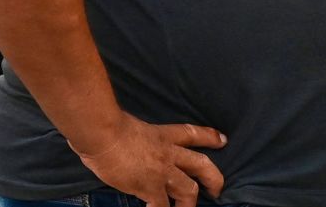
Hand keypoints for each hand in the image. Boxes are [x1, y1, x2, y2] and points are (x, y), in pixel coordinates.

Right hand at [70, 113, 226, 206]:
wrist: (103, 133)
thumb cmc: (107, 126)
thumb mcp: (131, 127)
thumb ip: (137, 139)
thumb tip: (126, 144)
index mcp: (163, 135)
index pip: (192, 134)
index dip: (210, 137)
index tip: (222, 140)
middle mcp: (169, 153)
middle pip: (201, 165)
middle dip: (213, 178)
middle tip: (217, 190)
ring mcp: (162, 172)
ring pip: (189, 191)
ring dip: (189, 205)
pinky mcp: (150, 187)